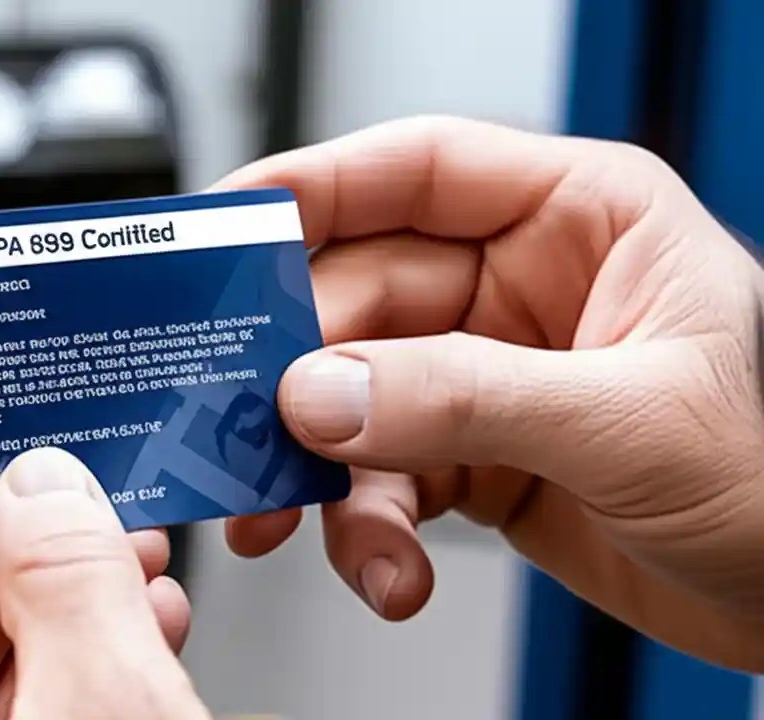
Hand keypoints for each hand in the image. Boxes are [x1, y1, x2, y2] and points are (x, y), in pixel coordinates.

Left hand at [0, 448, 209, 718]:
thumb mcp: (107, 707)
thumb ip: (68, 588)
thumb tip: (41, 490)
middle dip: (13, 561)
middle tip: (61, 502)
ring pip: (1, 686)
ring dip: (70, 610)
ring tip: (131, 557)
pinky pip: (50, 719)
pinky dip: (96, 669)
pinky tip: (152, 626)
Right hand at [216, 115, 763, 670]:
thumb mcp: (628, 422)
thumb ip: (468, 399)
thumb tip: (325, 394)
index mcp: (575, 220)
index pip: (416, 172)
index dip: (313, 189)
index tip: (229, 230)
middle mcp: (517, 289)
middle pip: (359, 300)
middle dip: (297, 372)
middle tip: (243, 421)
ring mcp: (485, 376)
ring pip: (354, 398)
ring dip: (319, 472)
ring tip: (291, 521)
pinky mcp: (471, 457)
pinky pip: (380, 478)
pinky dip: (366, 530)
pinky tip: (386, 569)